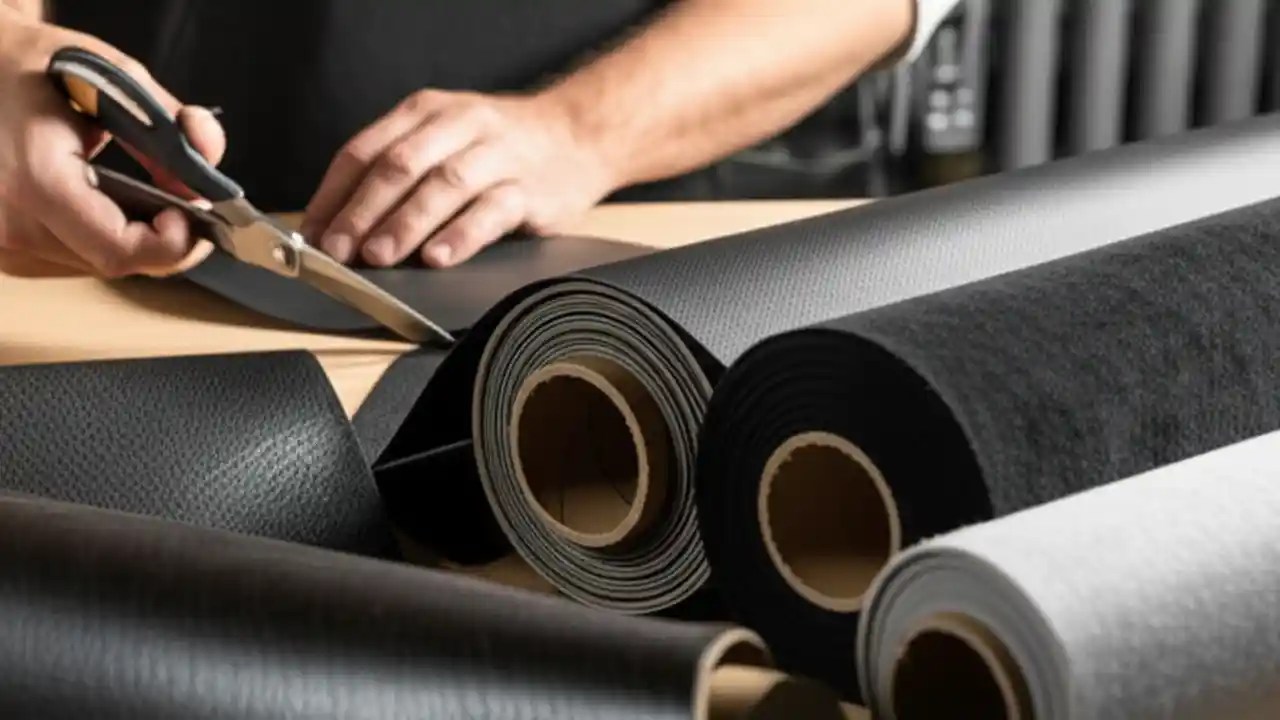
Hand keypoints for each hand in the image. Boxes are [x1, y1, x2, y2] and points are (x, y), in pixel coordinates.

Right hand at [0, 12, 224, 277]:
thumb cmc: (34, 67)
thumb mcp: (109, 74)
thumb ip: (166, 121)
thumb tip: (207, 161)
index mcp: (34, 179)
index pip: (119, 249)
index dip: (171, 244)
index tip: (191, 214)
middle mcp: (8, 223)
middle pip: (115, 261)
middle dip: (160, 238)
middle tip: (182, 203)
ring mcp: (0, 244)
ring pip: (97, 266)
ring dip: (132, 239)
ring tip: (137, 195)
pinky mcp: (2, 251)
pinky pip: (72, 261)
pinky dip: (101, 237)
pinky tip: (102, 202)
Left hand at [301, 89, 613, 268]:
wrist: (579, 135)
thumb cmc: (501, 147)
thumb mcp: (445, 139)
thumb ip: (398, 172)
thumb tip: (340, 227)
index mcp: (427, 112)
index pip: (366, 150)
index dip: (335, 194)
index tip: (314, 233)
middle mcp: (460, 126)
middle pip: (399, 166)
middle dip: (362, 211)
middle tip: (339, 249)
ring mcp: (497, 155)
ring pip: (442, 185)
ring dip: (405, 223)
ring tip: (380, 256)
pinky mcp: (530, 189)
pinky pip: (492, 211)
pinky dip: (461, 234)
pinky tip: (438, 257)